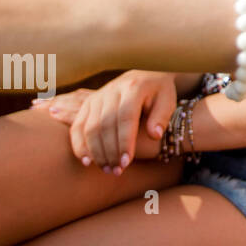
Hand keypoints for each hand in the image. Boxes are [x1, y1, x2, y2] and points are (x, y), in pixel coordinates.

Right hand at [42, 70, 178, 172]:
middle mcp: (112, 91)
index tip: (126, 162)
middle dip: (109, 151)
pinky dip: (79, 145)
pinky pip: (77, 126)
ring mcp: (97, 97)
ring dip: (95, 152)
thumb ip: (161, 117)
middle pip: (105, 124)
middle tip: (116, 171)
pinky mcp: (88, 104)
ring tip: (106, 169)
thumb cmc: (159, 92)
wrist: (146, 74)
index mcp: (133, 88)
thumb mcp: (168, 100)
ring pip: (89, 127)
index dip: (124, 142)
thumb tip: (154, 135)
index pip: (125, 117)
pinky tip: (86, 161)